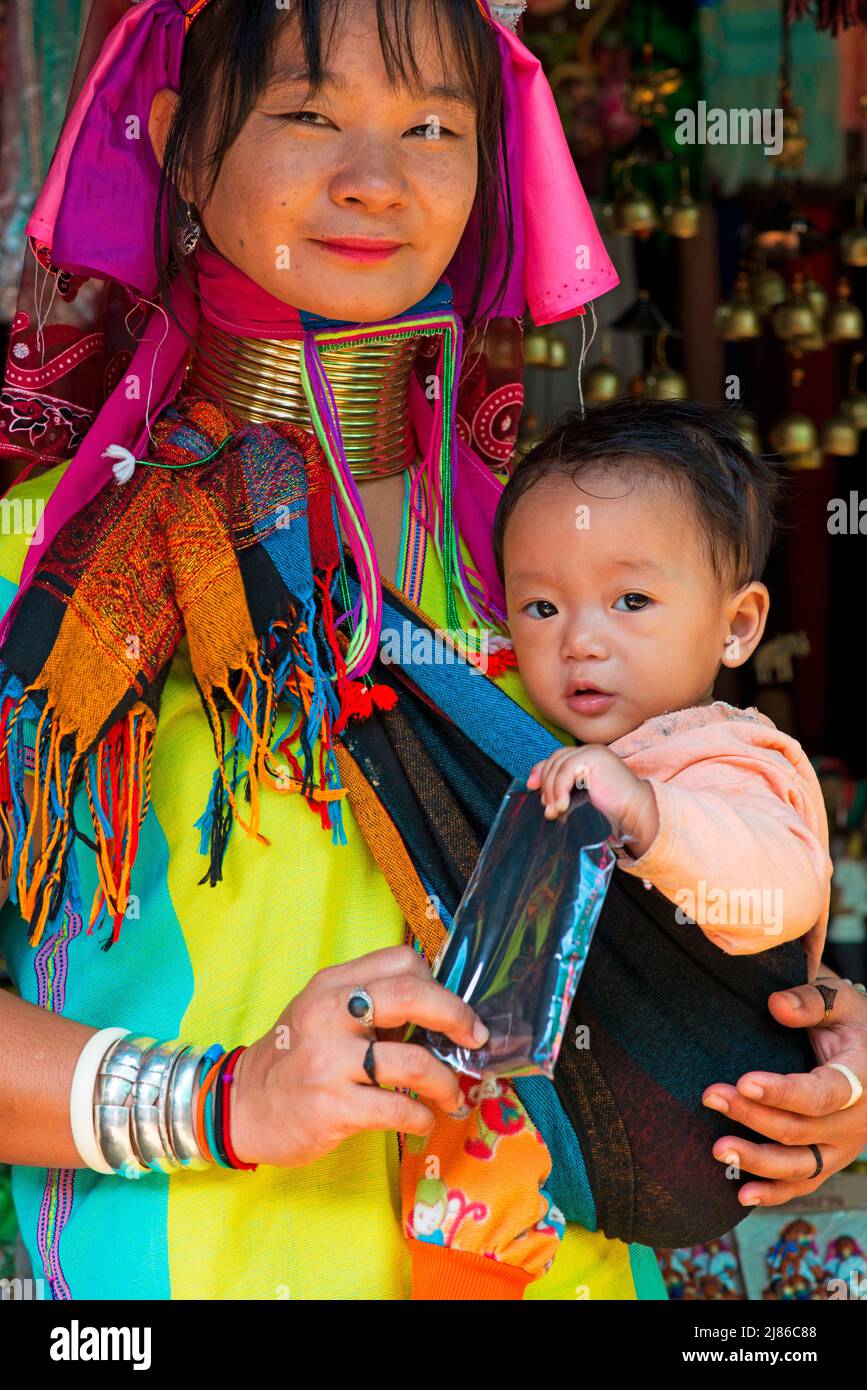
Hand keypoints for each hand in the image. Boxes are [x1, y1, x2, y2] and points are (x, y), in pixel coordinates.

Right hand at [229, 945, 487, 1169]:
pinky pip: (398, 1109)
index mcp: (332, 985)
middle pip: (412, 996)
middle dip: (457, 1017)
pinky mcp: (333, 1107)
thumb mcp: (323, 1014)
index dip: (437, 984)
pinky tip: (423, 1119)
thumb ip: (368, 1004)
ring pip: (414, 1062)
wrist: (242, 1105)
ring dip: (445, 1082)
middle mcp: (330, 1015)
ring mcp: (330, 1062)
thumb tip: (438, 1013)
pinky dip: (422, 1117)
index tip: (452, 1012)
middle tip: (474, 1038)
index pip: (400, 962)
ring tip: (450, 1094)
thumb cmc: (295, 1058)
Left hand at [527, 744, 658, 854]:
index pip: (557, 758)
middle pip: (555, 761)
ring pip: (558, 767)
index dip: (541, 771)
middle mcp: (590, 750)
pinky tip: (562, 807)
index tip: (531, 787)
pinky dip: (559, 790)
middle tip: (547, 807)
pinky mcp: (594, 758)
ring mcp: (593, 752)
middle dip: (546, 785)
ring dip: (552, 791)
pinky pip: (566, 771)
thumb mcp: (581, 793)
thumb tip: (536, 788)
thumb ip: (563, 788)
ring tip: (555, 811)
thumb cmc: (613, 805)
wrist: (636, 809)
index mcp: (588, 756)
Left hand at [704, 975, 866, 1206]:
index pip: (821, 1094)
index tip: (743, 1081)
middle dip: (751, 1115)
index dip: (782, 1092)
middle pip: (800, 1129)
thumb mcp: (839, 999)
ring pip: (800, 1164)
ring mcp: (844, 1146)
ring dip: (756, 1160)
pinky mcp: (830, 1159)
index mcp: (861, 1080)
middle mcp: (855, 1120)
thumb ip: (810, 1001)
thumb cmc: (849, 1019)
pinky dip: (775, 1193)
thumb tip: (777, 1005)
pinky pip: (804, 1183)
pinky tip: (742, 1195)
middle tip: (711, 1096)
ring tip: (718, 1149)